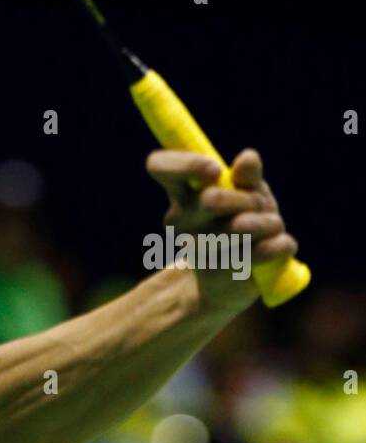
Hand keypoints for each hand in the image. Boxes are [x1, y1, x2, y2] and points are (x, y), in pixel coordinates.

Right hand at [146, 147, 298, 306]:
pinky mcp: (219, 276)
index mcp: (181, 192)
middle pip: (212, 198)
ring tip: (275, 226)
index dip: (186, 164)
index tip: (215, 170)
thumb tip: (248, 157)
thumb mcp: (246, 196)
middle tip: (260, 205)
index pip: (159, 165)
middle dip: (249, 199)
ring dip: (269, 222)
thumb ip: (247, 177)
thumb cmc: (238, 225)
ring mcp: (196, 250)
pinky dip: (280, 245)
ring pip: (241, 227)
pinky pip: (261, 252)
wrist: (227, 285)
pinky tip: (283, 245)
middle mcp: (179, 220)